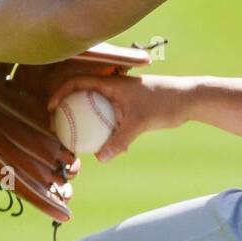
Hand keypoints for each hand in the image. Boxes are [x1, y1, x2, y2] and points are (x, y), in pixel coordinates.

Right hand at [46, 74, 192, 162]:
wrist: (190, 99)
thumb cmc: (165, 104)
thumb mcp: (140, 123)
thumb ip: (120, 140)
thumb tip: (100, 158)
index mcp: (112, 83)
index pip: (78, 82)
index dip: (60, 93)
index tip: (51, 110)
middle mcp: (115, 88)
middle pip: (83, 96)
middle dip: (68, 110)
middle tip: (59, 129)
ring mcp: (123, 98)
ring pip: (97, 108)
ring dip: (86, 121)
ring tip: (79, 142)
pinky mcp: (132, 107)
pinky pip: (111, 118)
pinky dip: (105, 129)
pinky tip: (110, 149)